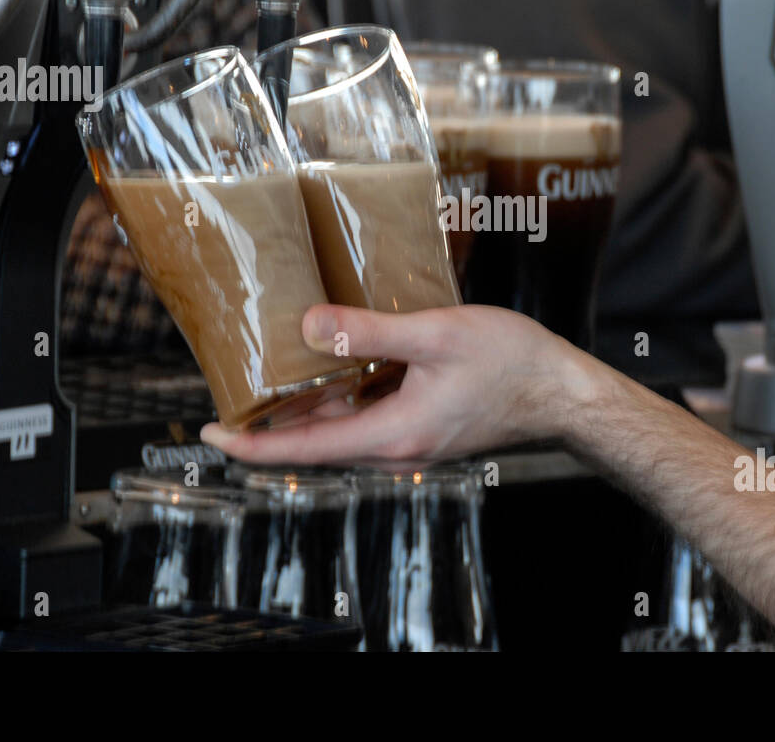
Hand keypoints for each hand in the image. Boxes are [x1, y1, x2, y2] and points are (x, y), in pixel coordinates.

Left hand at [200, 303, 601, 466]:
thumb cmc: (511, 363)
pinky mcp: (424, 426)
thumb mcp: (436, 335)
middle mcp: (396, 447)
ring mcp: (411, 440)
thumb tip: (308, 326)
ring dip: (308, 406)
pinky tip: (337, 362)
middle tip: (234, 385)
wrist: (563, 392)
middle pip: (316, 441)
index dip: (252, 444)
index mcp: (393, 434)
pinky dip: (343, 396)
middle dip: (272, 419)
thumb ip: (370, 332)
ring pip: (342, 428)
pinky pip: (369, 417)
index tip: (211, 433)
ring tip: (275, 369)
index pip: (304, 448)